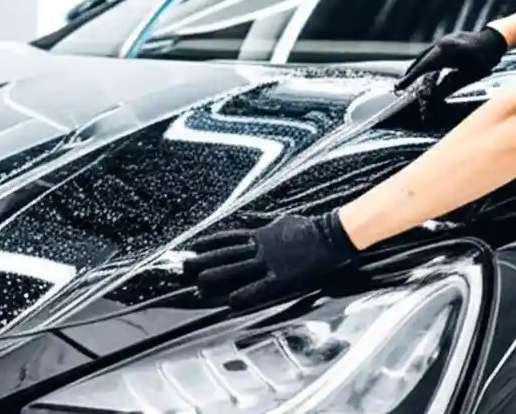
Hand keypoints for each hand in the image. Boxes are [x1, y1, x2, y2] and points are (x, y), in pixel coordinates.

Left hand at [184, 212, 356, 309]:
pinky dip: (245, 293)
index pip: (228, 238)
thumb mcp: (280, 218)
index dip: (208, 243)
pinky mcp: (282, 276)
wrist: (330, 235)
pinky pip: (260, 286)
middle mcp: (260, 247)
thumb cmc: (308, 226)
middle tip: (184, 266)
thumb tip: (244, 215)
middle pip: (226, 254)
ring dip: (217, 275)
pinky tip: (232, 300)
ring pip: (238, 268)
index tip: (191, 246)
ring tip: (199, 283)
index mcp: (260, 234)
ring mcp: (270, 262)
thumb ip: (260, 218)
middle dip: (204, 260)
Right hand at [395, 26, 508, 102]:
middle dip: (410, 74)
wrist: (495, 39)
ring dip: (417, 68)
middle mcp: (442, 43)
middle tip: (400, 86)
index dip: (410, 78)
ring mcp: (444, 40)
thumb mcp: (470, 76)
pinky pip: (432, 53)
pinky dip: (426, 62)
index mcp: (446, 51)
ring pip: (425, 56)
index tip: (399, 87)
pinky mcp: (447, 41)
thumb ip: (451, 86)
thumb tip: (434, 96)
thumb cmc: (485, 59)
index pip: (423, 67)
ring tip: (409, 79)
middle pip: (421, 60)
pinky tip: (424, 70)